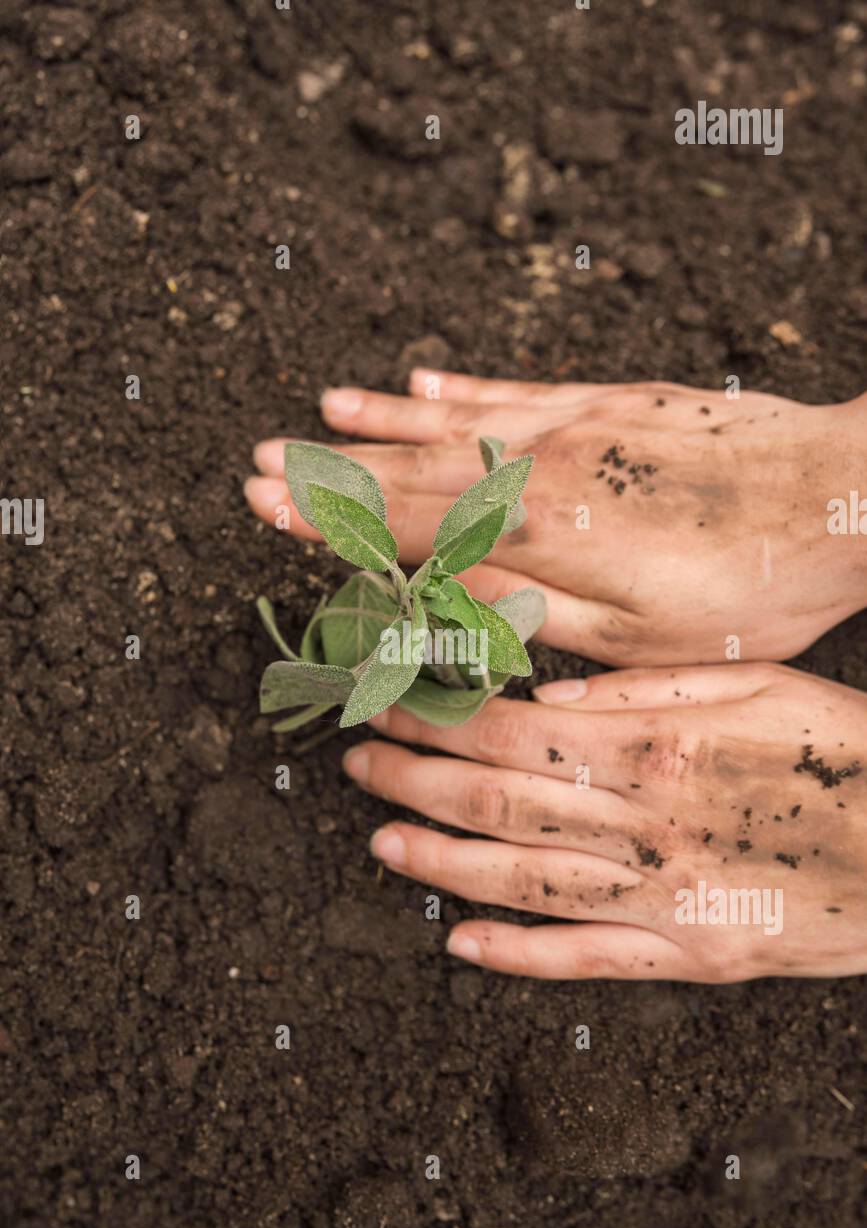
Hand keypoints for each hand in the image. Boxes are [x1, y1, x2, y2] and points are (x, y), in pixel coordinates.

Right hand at [246, 372, 866, 664]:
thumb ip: (526, 610)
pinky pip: (515, 390)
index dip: (328, 518)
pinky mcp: (613, 400)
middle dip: (329, 470)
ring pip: (454, 423)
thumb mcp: (635, 637)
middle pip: (412, 469)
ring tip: (318, 414)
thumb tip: (435, 593)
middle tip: (256, 460)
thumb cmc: (746, 588)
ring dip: (380, 423)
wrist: (840, 495)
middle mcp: (540, 467)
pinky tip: (419, 381)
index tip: (261, 503)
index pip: (405, 525)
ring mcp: (576, 425)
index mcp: (538, 534)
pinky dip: (461, 387)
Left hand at [340, 663, 866, 980]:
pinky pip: (585, 962)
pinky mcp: (690, 956)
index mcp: (657, 748)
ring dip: (442, 864)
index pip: (513, 732)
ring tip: (381, 842)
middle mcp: (644, 824)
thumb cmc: (848, 751)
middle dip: (416, 782)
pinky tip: (460, 946)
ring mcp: (663, 898)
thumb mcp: (759, 682)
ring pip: (523, 882)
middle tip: (357, 765)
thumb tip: (548, 699)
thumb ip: (648, 689)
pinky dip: (517, 956)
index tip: (387, 707)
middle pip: (500, 803)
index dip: (438, 723)